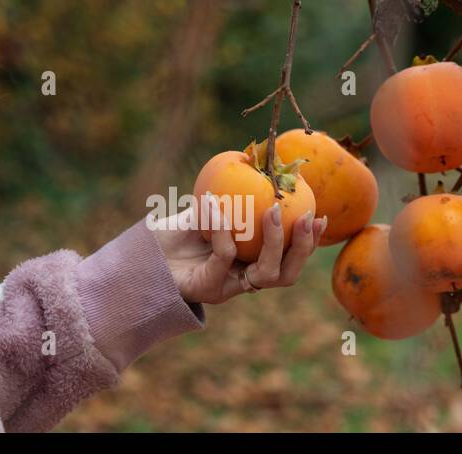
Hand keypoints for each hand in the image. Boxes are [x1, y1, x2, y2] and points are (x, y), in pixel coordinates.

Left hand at [150, 198, 326, 303]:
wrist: (141, 255)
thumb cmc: (175, 232)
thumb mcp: (209, 207)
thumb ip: (233, 193)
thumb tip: (254, 157)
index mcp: (250, 263)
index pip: (288, 258)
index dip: (308, 242)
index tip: (320, 216)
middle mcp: (243, 279)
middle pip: (287, 274)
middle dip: (302, 248)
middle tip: (306, 217)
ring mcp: (227, 287)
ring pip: (267, 274)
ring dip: (275, 242)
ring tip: (272, 211)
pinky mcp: (207, 287)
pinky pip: (225, 256)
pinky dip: (223, 227)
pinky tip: (213, 204)